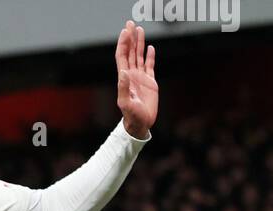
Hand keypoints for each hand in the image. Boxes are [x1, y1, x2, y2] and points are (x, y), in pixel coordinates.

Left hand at [115, 21, 157, 139]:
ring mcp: (141, 78)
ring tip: (139, 29)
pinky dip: (150, 56)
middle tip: (130, 23)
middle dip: (130, 38)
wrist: (141, 124)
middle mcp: (132, 75)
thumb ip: (123, 88)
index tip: (125, 31)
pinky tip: (150, 47)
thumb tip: (123, 72)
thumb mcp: (125, 103)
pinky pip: (149, 65)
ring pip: (139, 56)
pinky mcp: (150, 82)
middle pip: (130, 52)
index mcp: (124, 78)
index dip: (123, 43)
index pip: (122, 56)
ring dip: (139, 43)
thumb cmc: (132, 116)